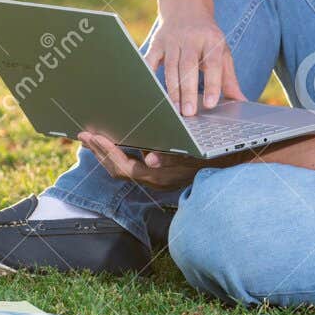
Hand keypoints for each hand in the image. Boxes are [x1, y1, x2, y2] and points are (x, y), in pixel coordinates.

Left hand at [76, 131, 205, 189]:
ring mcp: (155, 179)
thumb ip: (172, 158)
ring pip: (122, 169)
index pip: (124, 167)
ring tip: (93, 139)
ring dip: (106, 154)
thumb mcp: (194, 155)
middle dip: (100, 151)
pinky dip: (119, 155)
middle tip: (84, 134)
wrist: (230, 168)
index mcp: (159, 176)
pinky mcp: (159, 175)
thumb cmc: (212, 157)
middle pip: (118, 170)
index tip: (94, 136)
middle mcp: (154, 180)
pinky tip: (116, 144)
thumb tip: (150, 158)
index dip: (107, 152)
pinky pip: (131, 166)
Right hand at [145, 15, 246, 116]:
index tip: (210, 103)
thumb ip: (229, 78)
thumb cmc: (208, 37)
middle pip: (189, 66)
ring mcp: (173, 40)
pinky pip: (151, 59)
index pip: (213, 64)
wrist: (186, 8)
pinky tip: (151, 91)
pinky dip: (149, 73)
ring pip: (171, 66)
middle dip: (188, 91)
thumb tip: (242, 101)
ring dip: (172, 89)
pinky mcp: (157, 42)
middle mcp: (192, 38)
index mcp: (212, 40)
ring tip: (175, 109)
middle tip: (189, 112)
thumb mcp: (223, 52)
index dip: (212, 84)